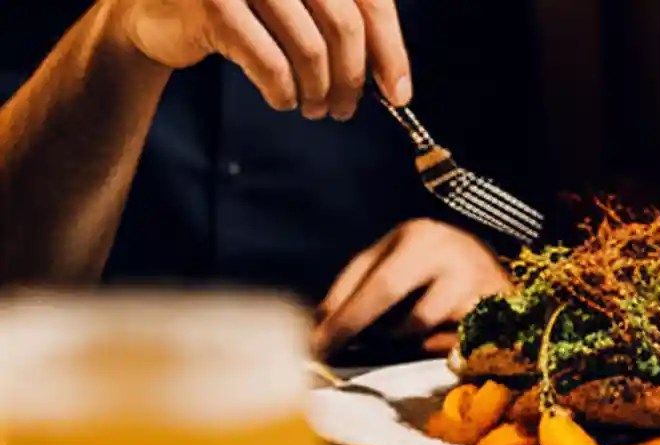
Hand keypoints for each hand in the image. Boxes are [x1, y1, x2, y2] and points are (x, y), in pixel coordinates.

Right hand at [108, 0, 411, 118]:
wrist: (154, 8)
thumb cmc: (243, 8)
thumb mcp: (300, 5)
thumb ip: (346, 26)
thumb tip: (394, 83)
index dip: (390, 50)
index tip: (397, 95)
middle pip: (344, 25)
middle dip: (353, 79)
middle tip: (348, 110)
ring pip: (309, 48)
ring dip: (319, 91)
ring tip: (317, 108)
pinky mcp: (213, 4)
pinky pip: (269, 63)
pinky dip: (283, 92)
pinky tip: (283, 100)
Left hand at [312, 219, 510, 356]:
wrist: (498, 277)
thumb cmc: (435, 273)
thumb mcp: (396, 265)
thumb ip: (359, 287)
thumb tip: (318, 324)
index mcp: (417, 236)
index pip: (370, 279)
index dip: (340, 315)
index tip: (314, 344)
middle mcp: (446, 252)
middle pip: (389, 294)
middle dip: (354, 328)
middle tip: (328, 354)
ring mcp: (473, 282)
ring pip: (419, 327)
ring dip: (401, 341)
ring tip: (404, 337)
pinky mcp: (493, 313)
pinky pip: (447, 345)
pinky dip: (435, 348)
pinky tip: (442, 338)